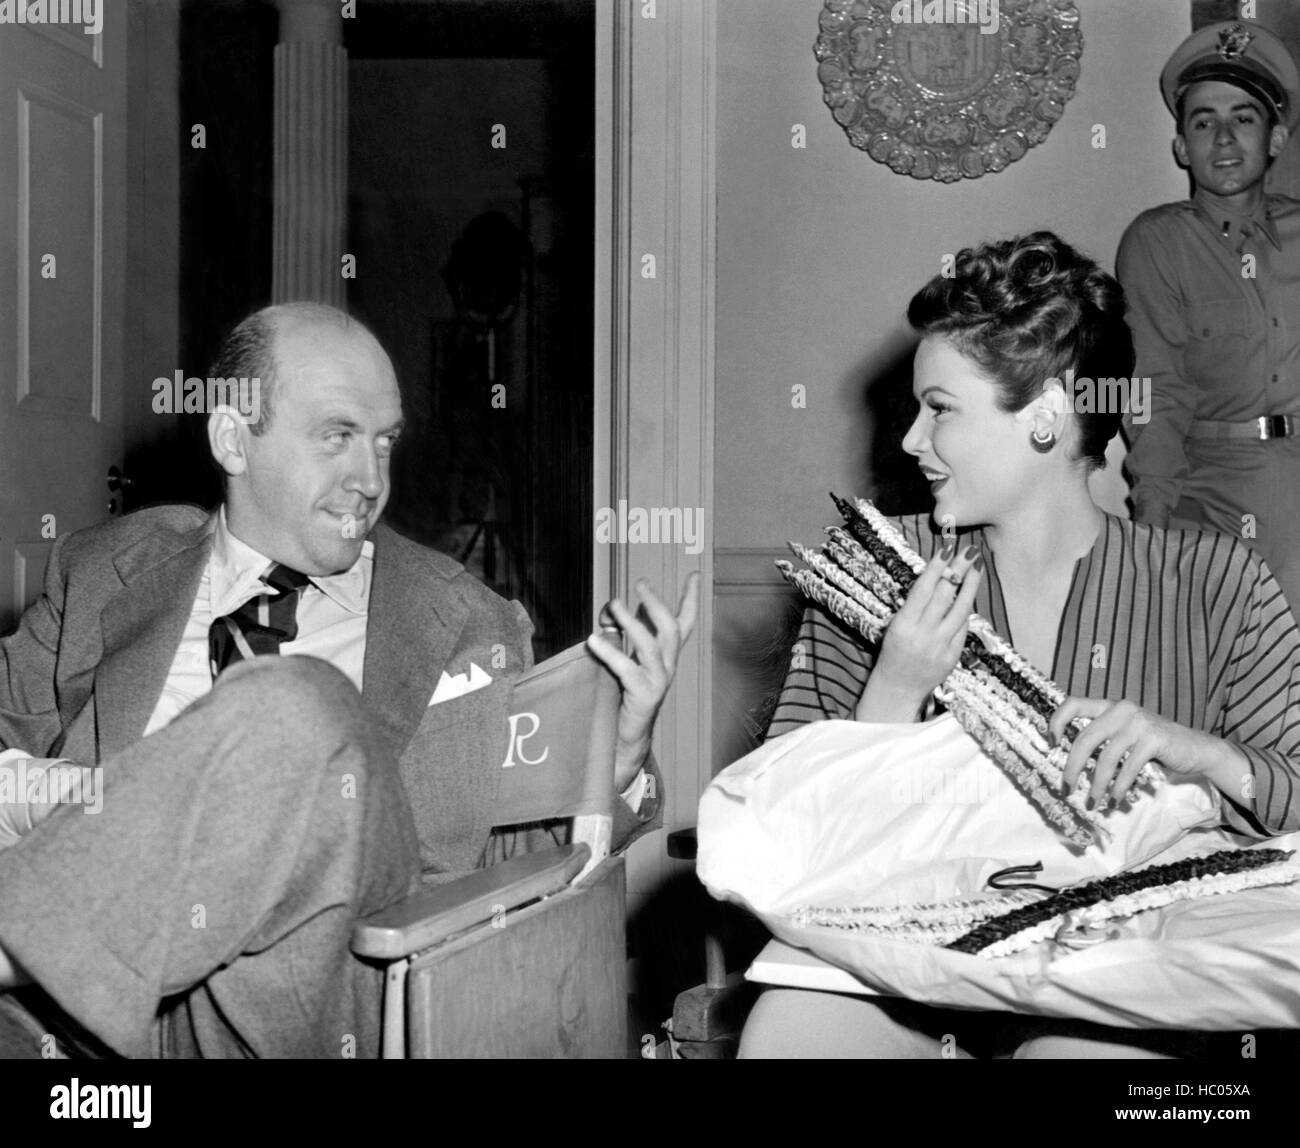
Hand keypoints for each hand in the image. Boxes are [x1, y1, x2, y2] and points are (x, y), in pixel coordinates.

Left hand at [586, 572, 700, 789]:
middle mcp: (668, 666)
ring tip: (614, 605)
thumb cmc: (624, 695)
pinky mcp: (644, 696)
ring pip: (652, 645)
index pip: (684, 623)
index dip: (691, 599)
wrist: (626, 739)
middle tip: (640, 583)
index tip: (695, 574)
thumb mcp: (624, 658)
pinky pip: (627, 669)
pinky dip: (610, 652)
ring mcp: (658, 682)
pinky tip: (593, 640)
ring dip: (633, 622)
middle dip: (656, 603)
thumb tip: (608, 611)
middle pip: (671, 629)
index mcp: (667, 656)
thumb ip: (618, 633)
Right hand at [855, 542, 981, 721]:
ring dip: (970, 585)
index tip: (947, 548)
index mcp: (903, 624)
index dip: (937, 567)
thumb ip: (914, 606)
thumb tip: (937, 578)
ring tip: (976, 567)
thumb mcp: (895, 626)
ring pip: (960, 609)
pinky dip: (966, 609)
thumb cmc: (893, 652)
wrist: (898, 687)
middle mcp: (922, 634)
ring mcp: (940, 645)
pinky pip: (963, 627)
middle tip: (969, 550)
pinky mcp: (953, 655)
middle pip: (945, 594)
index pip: (923, 589)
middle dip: (958, 570)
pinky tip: (969, 595)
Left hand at [1049, 697, 1231, 808]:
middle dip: (1072, 766)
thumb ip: (1101, 738)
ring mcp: (1138, 722)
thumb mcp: (1123, 735)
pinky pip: (1128, 768)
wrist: (1194, 748)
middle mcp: (1121, 709)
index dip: (1057, 720)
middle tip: (1067, 788)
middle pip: (1085, 738)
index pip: (1074, 703)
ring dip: (1096, 784)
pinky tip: (1114, 799)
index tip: (1051, 742)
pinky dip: (1118, 787)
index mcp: (1108, 706)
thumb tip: (1069, 762)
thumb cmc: (1151, 745)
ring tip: (1093, 801)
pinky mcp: (1154, 739)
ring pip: (1106, 758)